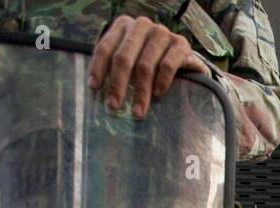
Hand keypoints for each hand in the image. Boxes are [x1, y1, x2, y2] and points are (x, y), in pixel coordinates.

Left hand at [89, 15, 208, 118]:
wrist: (184, 59)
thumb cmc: (150, 62)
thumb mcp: (129, 60)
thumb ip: (115, 67)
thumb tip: (96, 90)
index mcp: (123, 25)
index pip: (105, 48)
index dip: (98, 69)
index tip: (94, 89)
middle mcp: (141, 25)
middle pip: (123, 58)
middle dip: (117, 85)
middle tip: (113, 106)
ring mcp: (162, 33)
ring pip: (145, 65)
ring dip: (140, 92)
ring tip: (138, 111)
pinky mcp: (181, 44)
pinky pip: (167, 66)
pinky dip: (161, 83)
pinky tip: (158, 95)